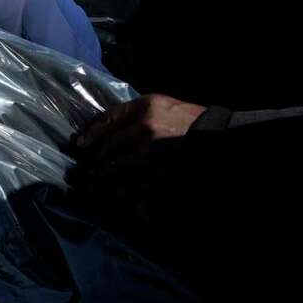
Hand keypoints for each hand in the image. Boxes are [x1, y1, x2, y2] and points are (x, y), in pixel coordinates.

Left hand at [69, 94, 206, 199]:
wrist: (222, 142)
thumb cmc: (192, 122)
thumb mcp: (165, 105)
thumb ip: (138, 113)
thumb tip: (107, 128)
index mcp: (145, 106)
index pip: (107, 118)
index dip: (90, 133)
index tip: (79, 145)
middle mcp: (144, 128)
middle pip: (107, 147)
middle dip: (93, 162)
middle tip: (85, 172)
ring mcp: (150, 154)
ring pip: (113, 169)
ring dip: (99, 180)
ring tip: (92, 187)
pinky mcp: (159, 177)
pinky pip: (128, 188)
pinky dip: (115, 194)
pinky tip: (109, 197)